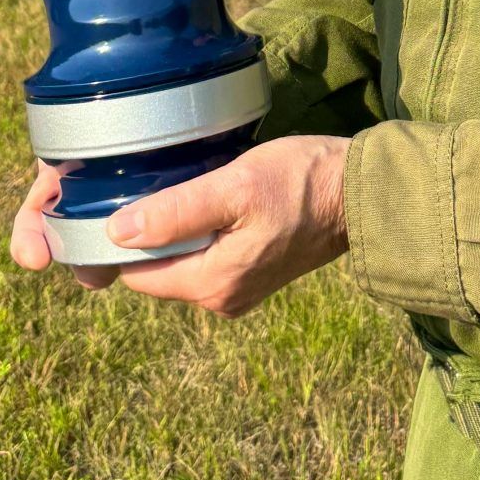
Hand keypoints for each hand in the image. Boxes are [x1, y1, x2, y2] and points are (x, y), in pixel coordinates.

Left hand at [9, 137, 349, 315]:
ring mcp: (239, 288)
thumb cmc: (301, 181)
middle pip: (154, 267)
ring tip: (174, 184)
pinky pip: (204, 253)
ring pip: (179, 259)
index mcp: (211, 285)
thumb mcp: (234, 187)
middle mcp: (221, 298)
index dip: (117, 236)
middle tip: (145, 181)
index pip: (134, 270)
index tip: (115, 195)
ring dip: (170, 228)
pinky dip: (196, 229)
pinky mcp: (253, 271)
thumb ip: (177, 212)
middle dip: (142, 232)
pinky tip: (204, 196)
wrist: (363, 192)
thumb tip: (117, 233)